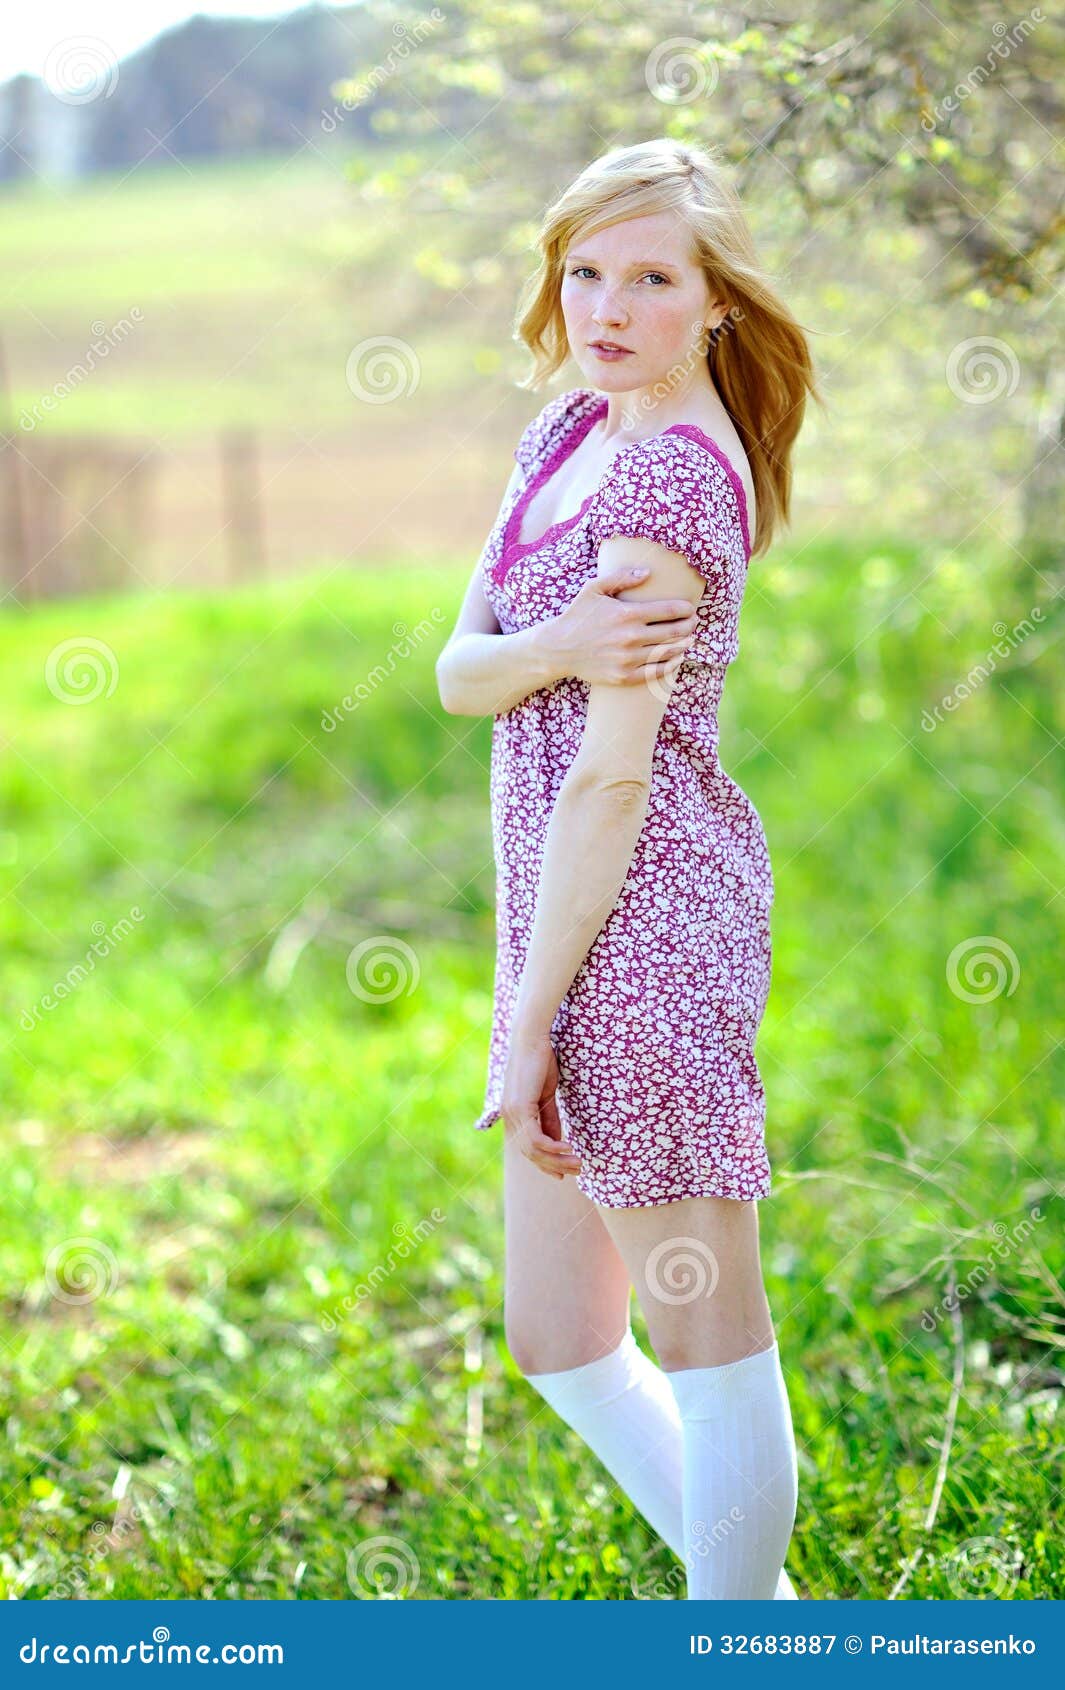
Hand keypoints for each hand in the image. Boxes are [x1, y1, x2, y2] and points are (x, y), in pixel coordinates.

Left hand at [501, 1027, 581, 1180]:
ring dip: (557, 1160)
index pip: (527, 1148)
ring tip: (578, 1163)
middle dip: (554, 1166)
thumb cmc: (540, 1060)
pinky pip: (536, 1138)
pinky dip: (553, 1148)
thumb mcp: (547, 1095)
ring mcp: (513, 1113)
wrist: (532, 1037)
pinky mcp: (520, 1107)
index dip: (546, 1163)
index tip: (564, 1172)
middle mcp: (510, 1117)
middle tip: (576, 1171)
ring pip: (533, 1150)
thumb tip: (558, 1140)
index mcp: (514, 1115)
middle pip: (530, 1154)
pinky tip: (569, 1148)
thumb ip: (549, 1118)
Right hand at [547, 567, 697, 686]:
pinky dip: (670, 666)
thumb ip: (622, 577)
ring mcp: (627, 659)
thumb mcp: (594, 589)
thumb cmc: (578, 615)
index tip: (691, 608)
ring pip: (667, 652)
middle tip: (694, 622)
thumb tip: (648, 573)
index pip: (668, 610)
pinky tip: (677, 659)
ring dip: (683, 645)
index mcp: (626, 614)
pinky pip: (654, 673)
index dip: (685, 609)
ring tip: (689, 639)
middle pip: (673, 632)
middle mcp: (630, 637)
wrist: (558, 648)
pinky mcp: (623, 676)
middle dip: (689, 626)